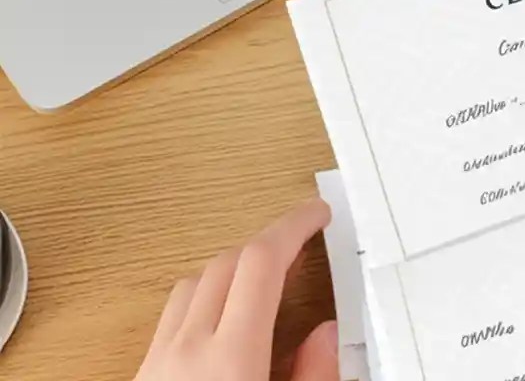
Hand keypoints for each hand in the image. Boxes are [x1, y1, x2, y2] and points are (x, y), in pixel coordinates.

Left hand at [134, 199, 336, 380]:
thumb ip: (314, 375)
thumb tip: (326, 335)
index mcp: (233, 357)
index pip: (262, 263)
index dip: (293, 227)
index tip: (316, 214)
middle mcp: (190, 348)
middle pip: (228, 263)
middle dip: (269, 244)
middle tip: (302, 245)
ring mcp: (158, 359)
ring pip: (193, 283)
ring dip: (232, 269)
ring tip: (264, 282)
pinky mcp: (143, 372)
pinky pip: (173, 314)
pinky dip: (203, 298)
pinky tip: (224, 321)